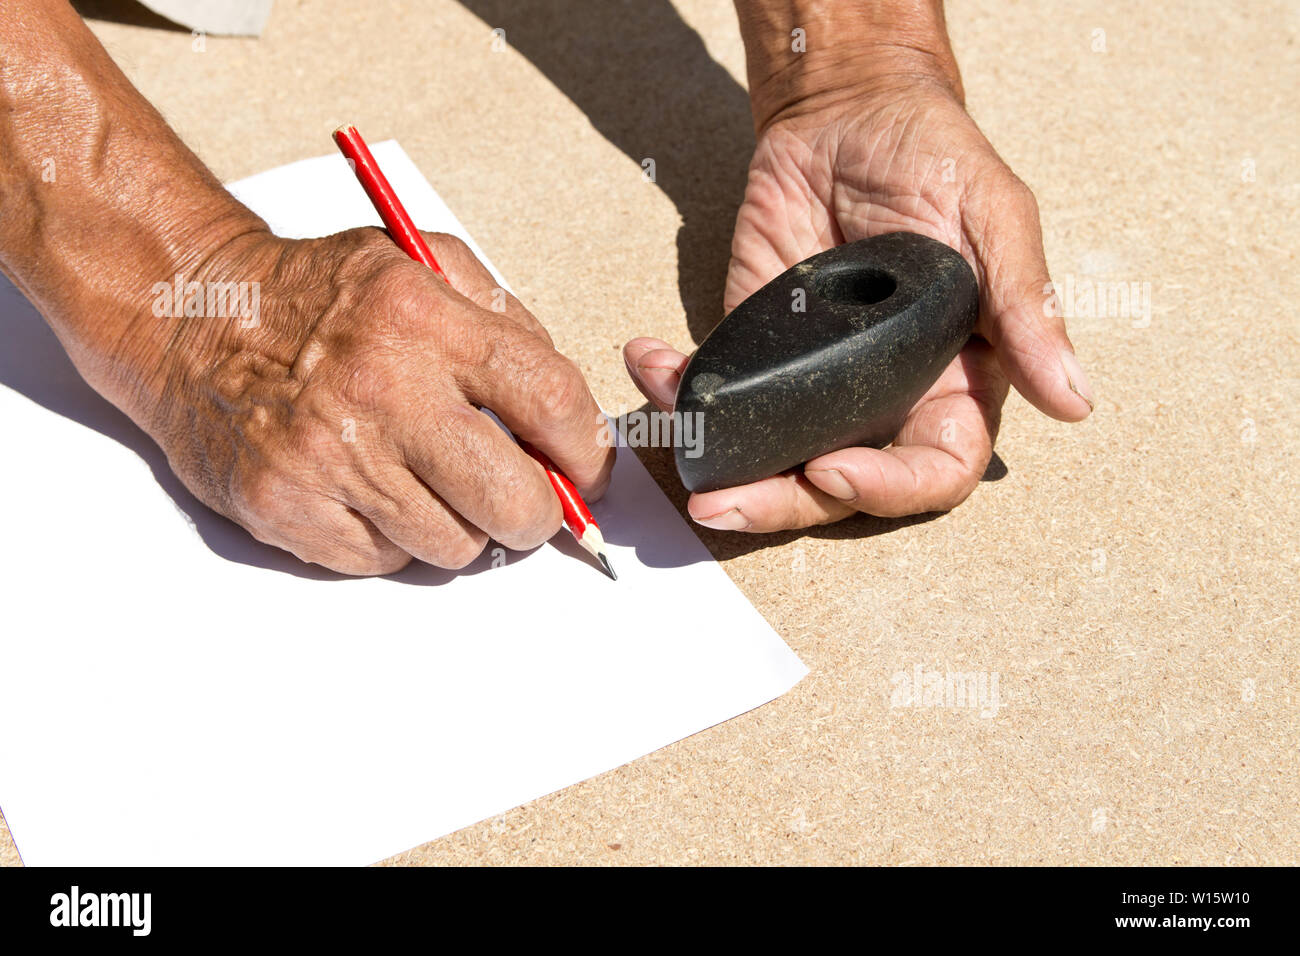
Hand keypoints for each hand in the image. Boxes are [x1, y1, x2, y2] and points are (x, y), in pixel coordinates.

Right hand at [146, 229, 612, 573]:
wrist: (190, 315)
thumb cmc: (315, 294)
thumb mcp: (420, 261)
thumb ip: (505, 320)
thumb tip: (564, 410)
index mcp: (425, 321)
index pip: (551, 400)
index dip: (589, 450)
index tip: (589, 469)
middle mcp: (380, 391)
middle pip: (512, 502)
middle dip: (535, 512)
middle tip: (521, 498)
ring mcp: (329, 458)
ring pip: (454, 547)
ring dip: (458, 524)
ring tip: (425, 479)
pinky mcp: (286, 509)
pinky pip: (385, 562)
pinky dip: (393, 538)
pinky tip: (370, 491)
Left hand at [625, 77, 1092, 531]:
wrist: (850, 112)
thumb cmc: (936, 159)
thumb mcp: (996, 219)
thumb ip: (1025, 309)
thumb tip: (1074, 401)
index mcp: (952, 381)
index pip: (932, 471)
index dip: (887, 489)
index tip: (834, 470)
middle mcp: (880, 396)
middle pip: (836, 486)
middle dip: (781, 505)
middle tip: (727, 505)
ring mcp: (812, 377)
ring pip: (772, 456)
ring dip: (725, 472)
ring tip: (688, 474)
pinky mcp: (754, 346)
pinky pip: (717, 388)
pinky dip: (677, 387)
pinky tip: (651, 364)